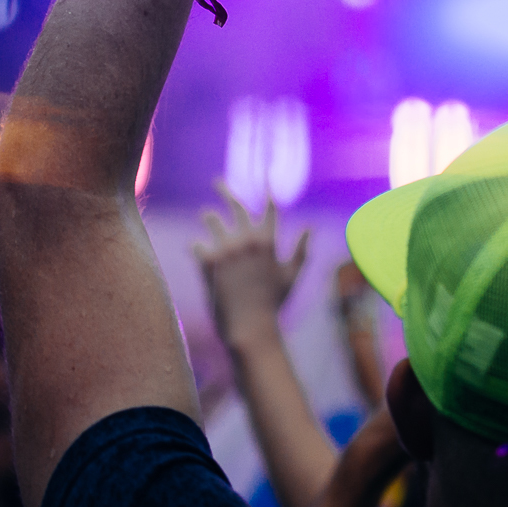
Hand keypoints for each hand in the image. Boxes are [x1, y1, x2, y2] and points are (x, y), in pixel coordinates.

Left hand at [195, 188, 310, 351]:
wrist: (250, 328)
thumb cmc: (273, 304)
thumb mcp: (291, 276)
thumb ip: (302, 250)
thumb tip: (311, 225)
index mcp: (268, 242)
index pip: (269, 208)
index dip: (268, 191)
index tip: (265, 178)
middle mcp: (247, 240)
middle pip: (235, 205)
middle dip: (225, 189)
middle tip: (216, 181)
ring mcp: (227, 249)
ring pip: (211, 219)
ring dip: (209, 217)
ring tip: (207, 215)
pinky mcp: (209, 261)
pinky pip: (196, 245)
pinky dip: (197, 247)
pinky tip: (196, 250)